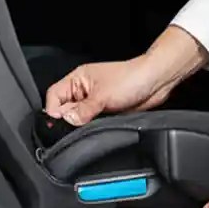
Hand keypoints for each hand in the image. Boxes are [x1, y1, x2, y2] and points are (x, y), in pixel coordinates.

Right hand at [45, 26, 208, 125]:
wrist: (155, 82)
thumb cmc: (131, 79)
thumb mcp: (101, 96)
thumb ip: (81, 111)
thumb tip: (66, 122)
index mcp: (77, 80)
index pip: (53, 97)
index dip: (53, 111)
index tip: (59, 123)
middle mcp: (83, 91)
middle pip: (64, 110)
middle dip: (69, 120)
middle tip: (78, 124)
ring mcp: (93, 102)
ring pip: (77, 119)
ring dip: (82, 125)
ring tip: (93, 124)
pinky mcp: (104, 112)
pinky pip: (91, 124)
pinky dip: (92, 128)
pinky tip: (99, 128)